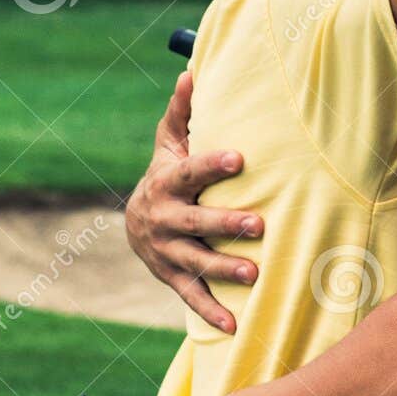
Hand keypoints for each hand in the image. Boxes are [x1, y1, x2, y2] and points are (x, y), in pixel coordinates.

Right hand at [125, 70, 262, 333]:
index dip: (212, 164)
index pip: (190, 171)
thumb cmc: (168, 176)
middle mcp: (163, 219)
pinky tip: (236, 325)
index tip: (240, 157)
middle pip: (194, 222)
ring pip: (194, 261)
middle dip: (225, 224)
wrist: (136, 225)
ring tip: (254, 273)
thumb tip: (191, 70)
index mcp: (166, 182)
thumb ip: (182, 113)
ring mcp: (165, 252)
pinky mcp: (171, 278)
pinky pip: (191, 296)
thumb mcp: (169, 145)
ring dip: (223, 268)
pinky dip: (211, 312)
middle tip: (260, 224)